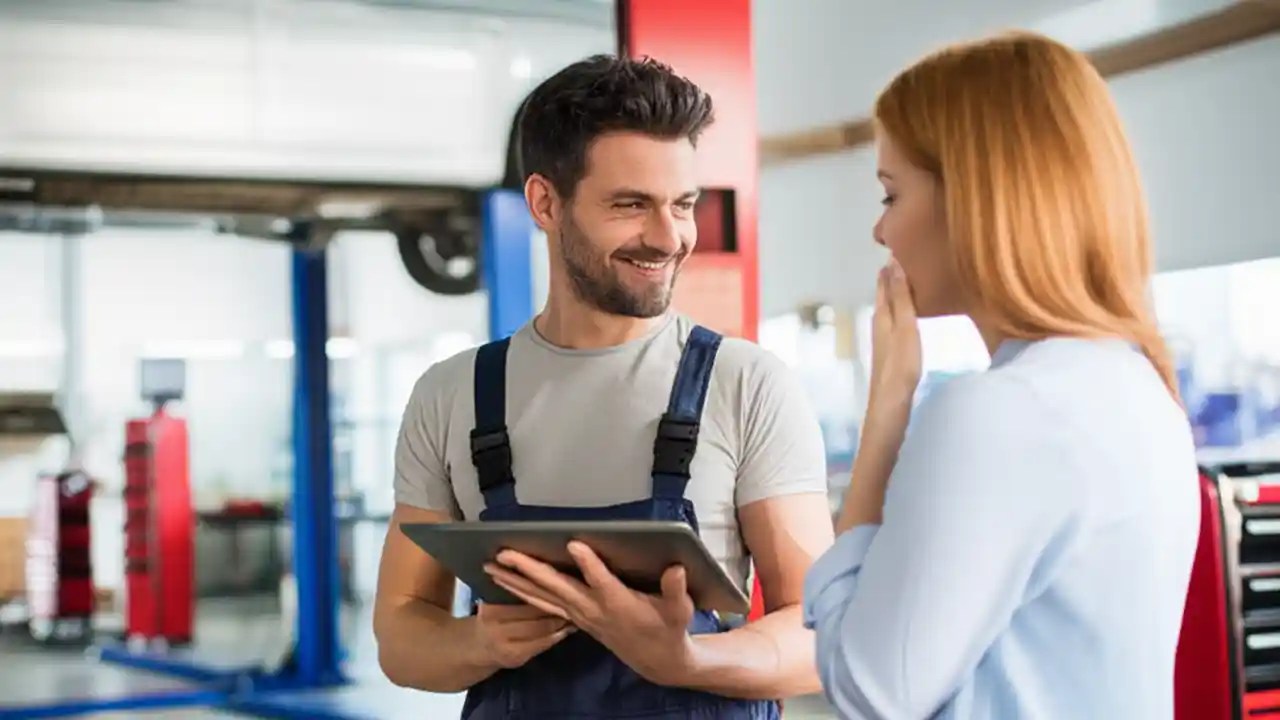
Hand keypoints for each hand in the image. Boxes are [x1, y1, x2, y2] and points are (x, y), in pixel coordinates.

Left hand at [484, 541, 695, 685]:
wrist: (657, 661)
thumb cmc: (669, 629)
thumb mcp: (680, 611)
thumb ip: (675, 590)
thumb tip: (676, 568)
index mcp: (620, 604)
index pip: (602, 582)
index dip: (590, 564)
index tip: (575, 544)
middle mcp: (594, 610)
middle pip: (557, 588)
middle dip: (530, 570)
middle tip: (506, 553)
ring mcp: (580, 615)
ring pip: (543, 598)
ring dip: (516, 582)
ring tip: (492, 565)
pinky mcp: (574, 617)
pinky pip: (543, 605)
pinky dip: (522, 594)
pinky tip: (505, 582)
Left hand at [868, 258, 921, 424]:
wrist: (891, 404)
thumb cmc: (900, 366)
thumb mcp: (904, 327)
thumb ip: (901, 298)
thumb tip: (892, 264)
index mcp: (882, 315)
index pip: (885, 282)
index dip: (891, 266)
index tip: (900, 245)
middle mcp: (880, 324)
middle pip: (887, 293)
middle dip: (896, 275)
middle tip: (910, 256)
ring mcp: (885, 338)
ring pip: (892, 307)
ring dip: (901, 292)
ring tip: (915, 277)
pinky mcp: (893, 351)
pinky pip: (899, 320)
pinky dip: (906, 309)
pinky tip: (914, 313)